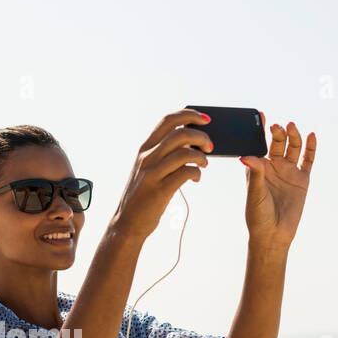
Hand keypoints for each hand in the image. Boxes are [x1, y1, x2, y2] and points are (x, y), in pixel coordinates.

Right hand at [109, 108, 212, 241]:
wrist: (127, 222)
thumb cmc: (143, 195)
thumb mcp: (148, 168)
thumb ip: (164, 154)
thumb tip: (192, 141)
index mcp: (144, 149)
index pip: (168, 120)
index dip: (189, 115)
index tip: (205, 119)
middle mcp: (147, 158)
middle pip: (180, 133)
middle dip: (201, 137)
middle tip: (210, 146)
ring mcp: (152, 174)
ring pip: (185, 152)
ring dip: (201, 156)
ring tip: (204, 164)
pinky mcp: (160, 190)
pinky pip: (186, 173)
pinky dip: (197, 173)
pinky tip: (196, 178)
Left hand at [240, 115, 315, 250]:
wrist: (274, 234)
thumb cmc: (258, 216)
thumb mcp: (255, 194)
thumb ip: (254, 173)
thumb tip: (246, 156)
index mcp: (258, 168)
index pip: (259, 144)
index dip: (260, 130)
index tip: (260, 117)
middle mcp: (273, 167)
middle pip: (277, 144)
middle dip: (277, 133)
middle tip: (277, 127)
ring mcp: (288, 172)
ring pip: (293, 148)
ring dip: (292, 136)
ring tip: (291, 126)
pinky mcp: (302, 179)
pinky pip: (308, 160)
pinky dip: (311, 147)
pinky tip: (311, 136)